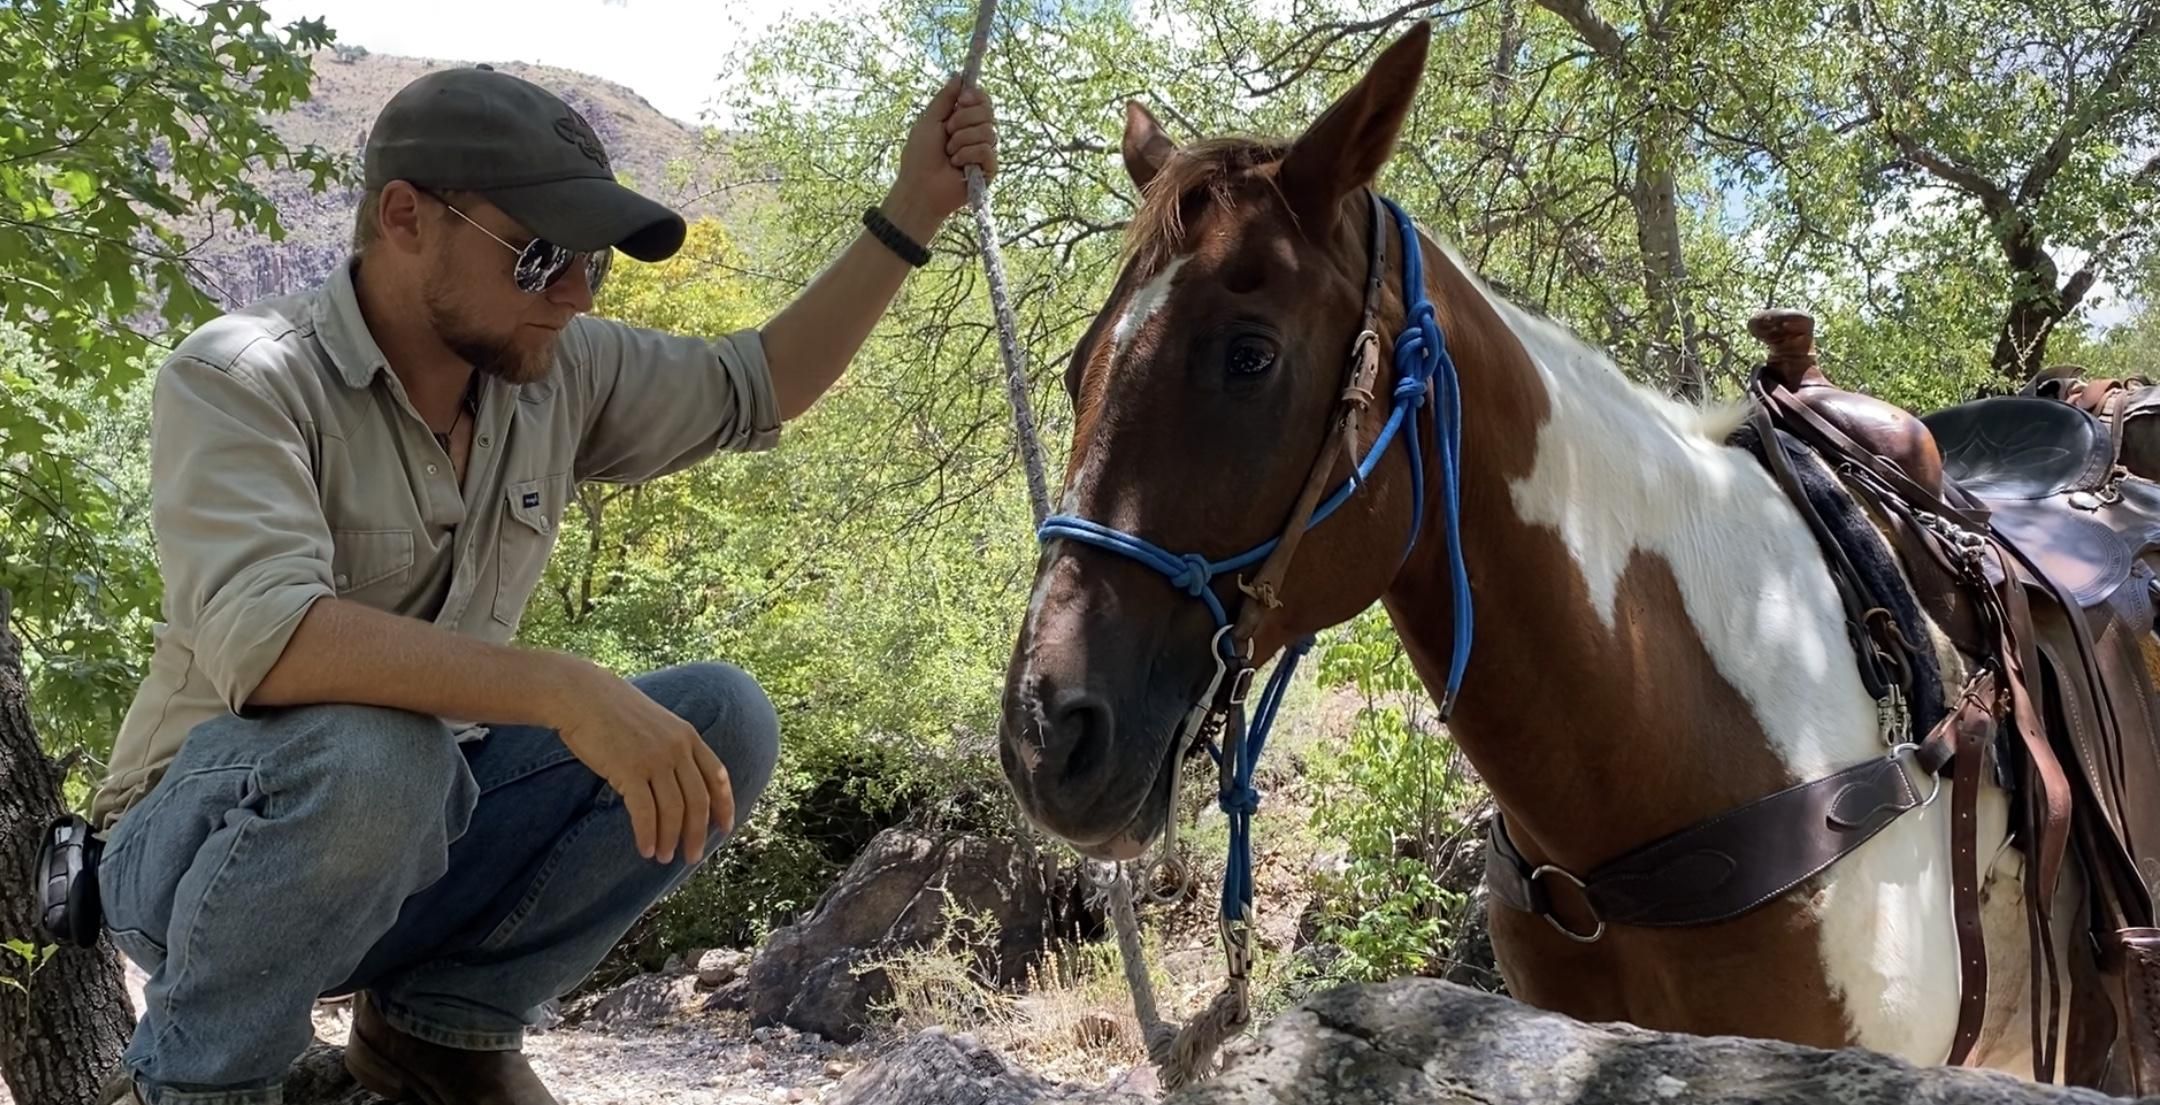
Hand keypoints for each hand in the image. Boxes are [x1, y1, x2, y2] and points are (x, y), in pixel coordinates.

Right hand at [549, 659, 734, 864]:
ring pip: (674, 810)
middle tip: (692, 857)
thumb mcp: (655, 723)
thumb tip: (676, 783)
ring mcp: (655, 759)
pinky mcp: (630, 770)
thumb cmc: (612, 711)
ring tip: (663, 858)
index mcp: (688, 736)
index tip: (725, 828)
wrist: (581, 695)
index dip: (725, 805)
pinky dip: (647, 835)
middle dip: (698, 833)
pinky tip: (645, 849)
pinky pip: (645, 812)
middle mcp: (677, 748)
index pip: (717, 777)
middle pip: (698, 800)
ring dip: (670, 839)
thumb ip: (671, 748)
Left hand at [886, 76, 998, 240]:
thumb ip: (945, 98)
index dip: (975, 96)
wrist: (919, 187)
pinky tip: (957, 164)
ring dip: (962, 140)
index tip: (961, 101)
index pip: (983, 100)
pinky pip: (987, 151)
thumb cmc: (919, 156)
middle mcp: (976, 134)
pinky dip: (968, 155)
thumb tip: (959, 75)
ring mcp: (984, 152)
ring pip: (988, 131)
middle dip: (964, 119)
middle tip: (948, 132)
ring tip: (949, 153)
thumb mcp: (929, 120)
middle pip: (988, 111)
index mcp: (964, 121)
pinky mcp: (989, 170)